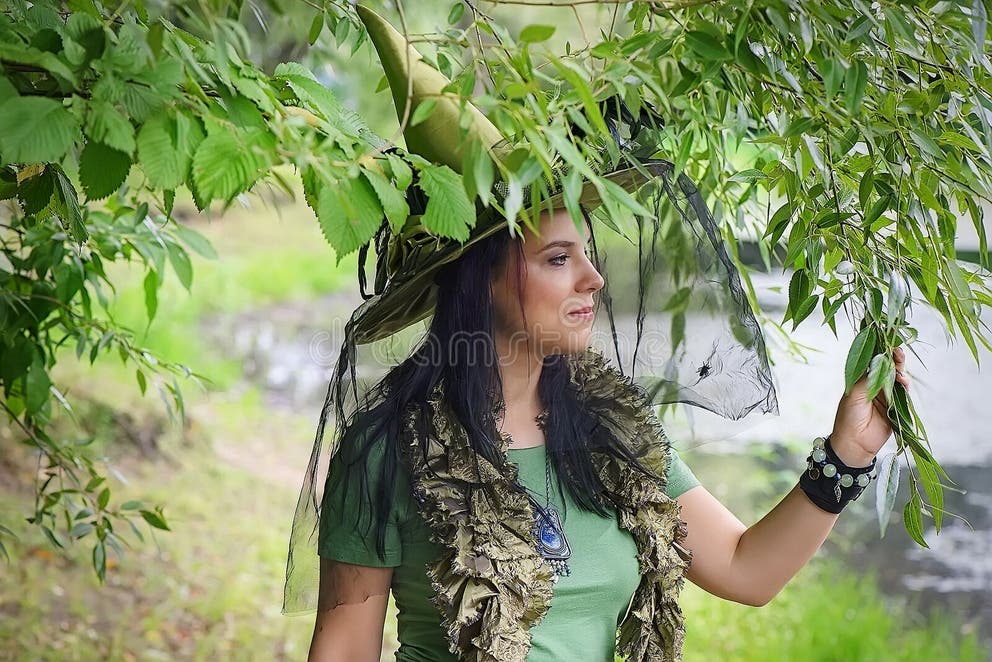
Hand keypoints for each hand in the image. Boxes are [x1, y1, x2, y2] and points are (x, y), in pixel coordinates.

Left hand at [828, 346, 910, 466]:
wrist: (855, 442)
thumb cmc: (848, 416)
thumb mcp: (854, 393)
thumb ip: (868, 378)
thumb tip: (881, 361)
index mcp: (861, 380)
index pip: (873, 361)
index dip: (881, 352)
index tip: (887, 344)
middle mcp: (874, 385)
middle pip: (888, 368)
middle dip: (894, 359)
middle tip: (898, 352)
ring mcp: (886, 395)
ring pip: (897, 378)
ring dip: (900, 372)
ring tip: (900, 370)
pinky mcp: (896, 406)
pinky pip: (903, 393)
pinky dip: (905, 386)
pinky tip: (904, 382)